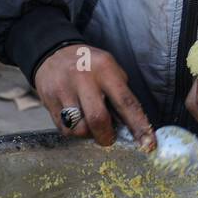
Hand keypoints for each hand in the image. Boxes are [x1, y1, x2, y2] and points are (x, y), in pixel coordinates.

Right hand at [34, 44, 153, 148]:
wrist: (53, 54)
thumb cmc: (88, 65)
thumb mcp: (110, 68)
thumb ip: (120, 94)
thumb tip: (131, 126)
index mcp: (105, 69)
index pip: (126, 102)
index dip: (138, 125)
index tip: (147, 143)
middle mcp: (83, 79)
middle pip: (98, 119)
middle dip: (106, 136)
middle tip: (109, 138)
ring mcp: (64, 91)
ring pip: (79, 128)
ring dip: (88, 133)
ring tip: (88, 122)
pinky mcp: (49, 102)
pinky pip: (65, 129)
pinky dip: (74, 131)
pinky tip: (75, 119)